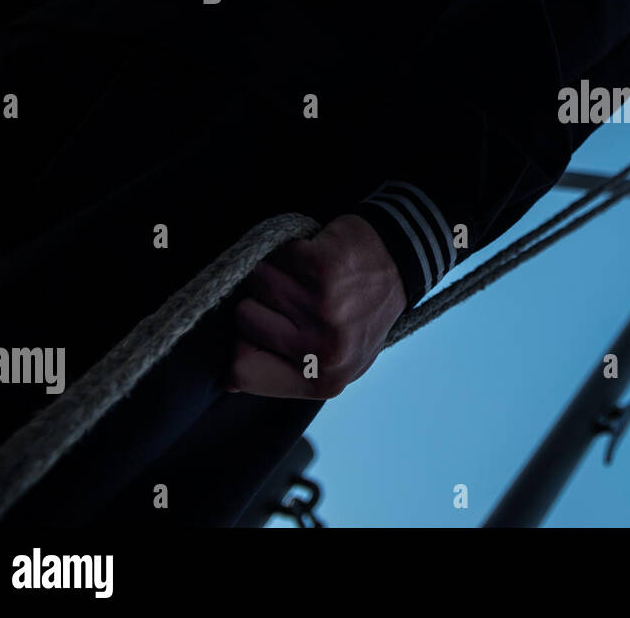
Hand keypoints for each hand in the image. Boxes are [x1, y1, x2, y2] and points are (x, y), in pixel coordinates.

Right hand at [226, 213, 406, 398]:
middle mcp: (324, 350)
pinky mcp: (326, 269)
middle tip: (296, 298)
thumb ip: (286, 371)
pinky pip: (276, 254)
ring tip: (307, 277)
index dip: (238, 346)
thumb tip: (227, 379)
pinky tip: (316, 256)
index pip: (241, 371)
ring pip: (256, 280)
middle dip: (258, 301)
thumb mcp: (336, 359)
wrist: (402, 260)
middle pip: (242, 319)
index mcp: (323, 381)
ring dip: (274, 270)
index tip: (256, 330)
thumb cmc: (362, 309)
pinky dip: (290, 248)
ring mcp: (325, 310)